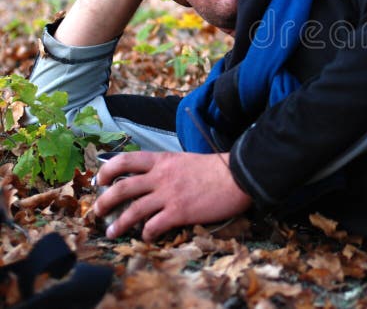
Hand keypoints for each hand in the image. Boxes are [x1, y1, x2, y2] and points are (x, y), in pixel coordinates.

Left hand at [93, 151, 251, 241]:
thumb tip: (155, 179)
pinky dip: (146, 234)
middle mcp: (161, 176)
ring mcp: (169, 194)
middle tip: (98, 211)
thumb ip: (168, 168)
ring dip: (118, 224)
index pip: (125, 160)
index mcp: (163, 160)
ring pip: (132, 210)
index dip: (107, 170)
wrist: (238, 176)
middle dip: (104, 201)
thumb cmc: (217, 169)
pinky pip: (153, 226)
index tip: (101, 180)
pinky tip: (147, 237)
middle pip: (122, 187)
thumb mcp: (186, 160)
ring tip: (112, 232)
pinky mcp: (179, 212)